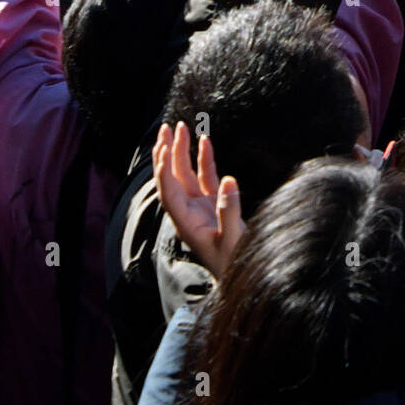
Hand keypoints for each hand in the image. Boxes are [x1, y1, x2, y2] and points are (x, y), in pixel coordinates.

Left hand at [152, 122, 243, 279]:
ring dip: (182, 152)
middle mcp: (188, 212)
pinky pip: (205, 178)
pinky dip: (204, 160)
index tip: (164, 151)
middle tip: (168, 129)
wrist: (240, 275)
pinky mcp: (213, 204)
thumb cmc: (233, 263)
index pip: (170, 194)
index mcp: (187, 223)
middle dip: (167, 153)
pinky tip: (204, 143)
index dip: (165, 173)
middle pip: (172, 178)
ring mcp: (200, 207)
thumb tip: (229, 181)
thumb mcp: (232, 240)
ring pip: (186, 174)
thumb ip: (228, 211)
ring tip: (181, 128)